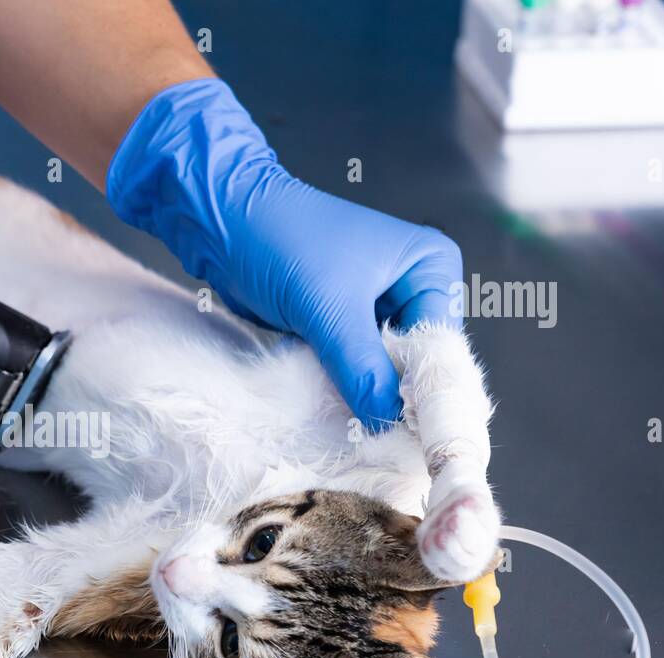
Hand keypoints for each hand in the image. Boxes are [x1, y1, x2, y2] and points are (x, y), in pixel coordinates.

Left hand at [108, 78, 462, 430]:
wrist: (221, 219)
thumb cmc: (282, 242)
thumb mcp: (329, 309)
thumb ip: (363, 369)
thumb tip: (389, 423)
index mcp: (430, 267)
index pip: (441, 345)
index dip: (423, 389)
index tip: (404, 432)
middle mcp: (412, 286)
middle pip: (413, 361)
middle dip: (389, 395)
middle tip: (371, 433)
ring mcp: (374, 307)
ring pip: (379, 369)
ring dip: (360, 393)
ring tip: (347, 423)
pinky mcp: (339, 324)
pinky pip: (350, 367)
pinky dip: (337, 385)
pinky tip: (325, 405)